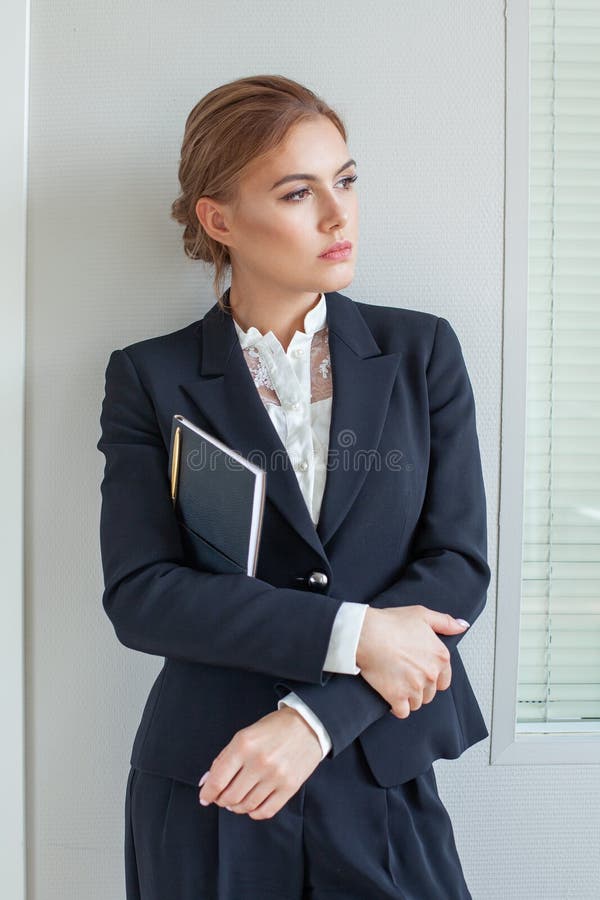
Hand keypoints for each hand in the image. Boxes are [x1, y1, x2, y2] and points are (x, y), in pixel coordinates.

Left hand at [198, 706, 322, 819]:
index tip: (204, 797)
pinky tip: (252, 805)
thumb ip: (224, 758)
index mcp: (244, 745)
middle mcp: (259, 762)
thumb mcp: (244, 735)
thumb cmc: (273, 728)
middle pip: (230, 796)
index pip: (218, 780)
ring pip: (246, 806)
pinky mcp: (290, 787)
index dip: (207, 793)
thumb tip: (206, 782)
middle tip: (221, 797)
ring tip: (236, 800)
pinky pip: (266, 811)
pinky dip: (254, 812)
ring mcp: (276, 776)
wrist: (307, 725)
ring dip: (236, 807)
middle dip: (221, 800)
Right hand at [356, 605, 468, 718]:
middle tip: (405, 674)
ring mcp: (415, 688)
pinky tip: (391, 695)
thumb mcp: (422, 614)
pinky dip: (397, 707)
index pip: (444, 680)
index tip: (419, 671)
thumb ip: (445, 622)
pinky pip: (403, 711)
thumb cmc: (391, 623)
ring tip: (397, 682)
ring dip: (408, 696)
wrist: (366, 634)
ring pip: (417, 703)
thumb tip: (462, 627)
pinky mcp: (398, 697)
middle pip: (430, 693)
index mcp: (440, 656)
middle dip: (419, 686)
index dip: (432, 677)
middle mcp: (431, 674)